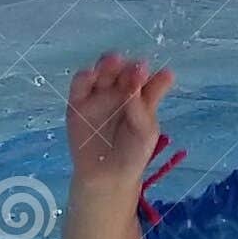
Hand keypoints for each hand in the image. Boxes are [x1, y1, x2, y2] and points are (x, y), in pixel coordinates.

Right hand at [67, 53, 174, 186]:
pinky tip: (90, 73)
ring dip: (108, 65)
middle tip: (137, 69)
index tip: (159, 75)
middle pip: (125, 72)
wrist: (107, 176)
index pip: (149, 81)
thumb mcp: (145, 134)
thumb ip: (141, 110)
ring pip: (103, 73)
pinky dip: (84, 77)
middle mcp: (121, 91)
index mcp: (142, 97)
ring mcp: (100, 94)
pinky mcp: (78, 102)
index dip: (152, 76)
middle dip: (130, 67)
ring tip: (114, 61)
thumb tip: (134, 86)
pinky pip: (80, 86)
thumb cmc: (133, 155)